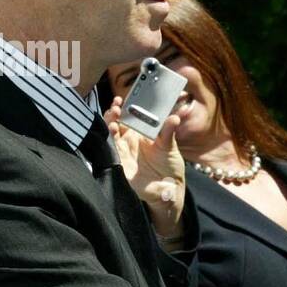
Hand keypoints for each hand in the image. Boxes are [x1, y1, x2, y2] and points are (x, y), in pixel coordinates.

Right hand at [104, 95, 186, 239]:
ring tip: (115, 114)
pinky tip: (113, 129)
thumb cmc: (170, 165)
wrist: (167, 188)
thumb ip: (169, 132)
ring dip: (111, 122)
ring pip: (112, 132)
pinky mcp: (121, 161)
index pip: (131, 116)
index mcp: (143, 133)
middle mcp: (131, 140)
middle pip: (118, 122)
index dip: (126, 106)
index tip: (124, 98)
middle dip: (115, 112)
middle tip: (118, 104)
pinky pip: (112, 147)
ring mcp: (125, 150)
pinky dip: (111, 138)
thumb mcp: (170, 146)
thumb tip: (175, 117)